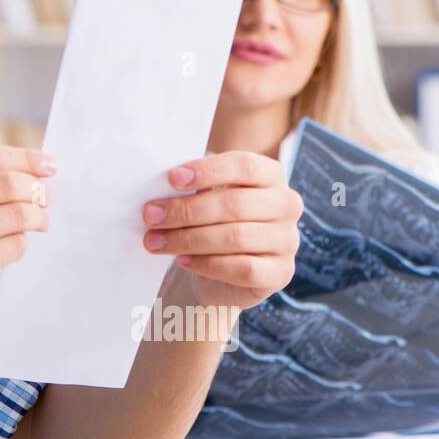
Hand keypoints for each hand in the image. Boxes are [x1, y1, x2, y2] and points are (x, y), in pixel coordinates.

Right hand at [0, 145, 55, 341]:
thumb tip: (16, 172)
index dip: (27, 159)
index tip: (48, 165)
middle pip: (9, 183)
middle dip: (37, 189)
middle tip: (47, 198)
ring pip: (17, 215)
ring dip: (38, 218)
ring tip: (39, 222)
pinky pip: (13, 247)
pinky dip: (22, 244)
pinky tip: (16, 245)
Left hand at [140, 150, 301, 310]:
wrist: (222, 272)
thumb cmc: (211, 222)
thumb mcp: (205, 198)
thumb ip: (193, 188)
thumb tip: (161, 187)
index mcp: (271, 175)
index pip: (244, 166)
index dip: (207, 170)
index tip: (172, 179)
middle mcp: (286, 205)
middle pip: (235, 204)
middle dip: (186, 210)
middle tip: (151, 216)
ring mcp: (288, 240)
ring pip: (236, 237)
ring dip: (188, 239)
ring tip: (155, 241)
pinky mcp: (281, 272)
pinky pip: (243, 268)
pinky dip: (207, 264)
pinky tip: (182, 260)